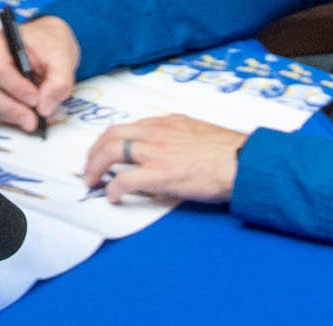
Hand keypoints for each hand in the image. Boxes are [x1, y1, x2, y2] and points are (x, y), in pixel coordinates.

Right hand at [0, 15, 77, 130]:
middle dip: (11, 109)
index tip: (36, 100)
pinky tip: (26, 116)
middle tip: (33, 120)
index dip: (16, 88)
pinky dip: (9, 117)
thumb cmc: (50, 46)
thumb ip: (59, 83)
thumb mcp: (62, 60)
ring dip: (11, 116)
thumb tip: (44, 109)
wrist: (47, 46)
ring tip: (33, 120)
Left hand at [85, 116, 245, 205]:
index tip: (105, 152)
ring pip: (111, 152)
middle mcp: (156, 133)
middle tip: (90, 167)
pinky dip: (112, 188)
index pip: (129, 127)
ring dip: (95, 167)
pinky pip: (124, 179)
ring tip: (92, 181)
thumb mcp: (199, 134)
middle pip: (111, 135)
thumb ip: (179, 138)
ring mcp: (156, 152)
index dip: (110, 140)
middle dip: (94, 151)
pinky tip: (111, 197)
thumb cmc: (230, 153)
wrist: (242, 162)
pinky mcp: (159, 174)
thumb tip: (172, 154)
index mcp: (166, 122)